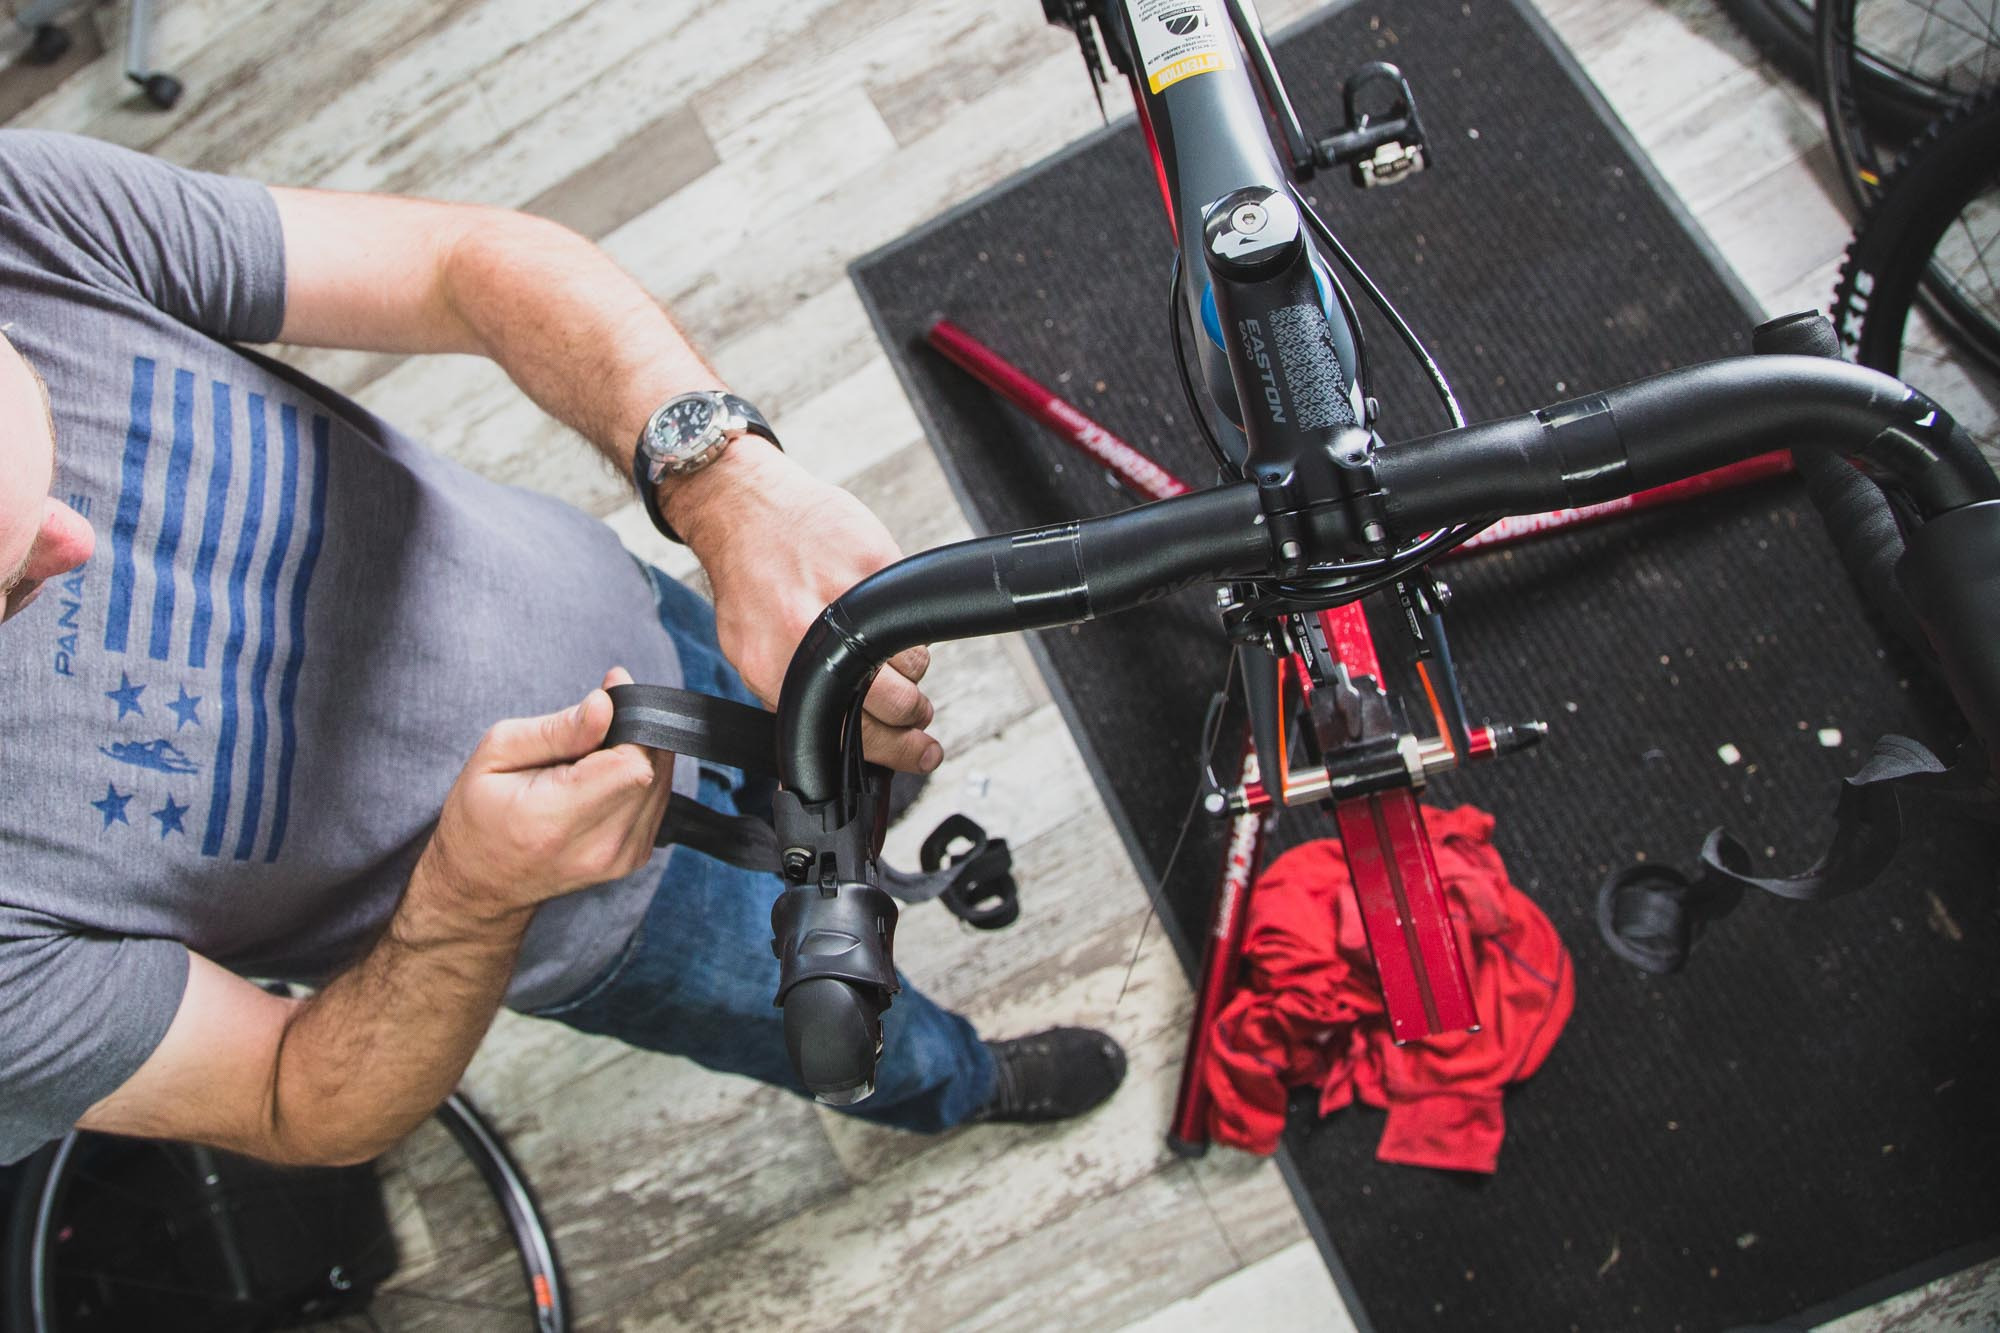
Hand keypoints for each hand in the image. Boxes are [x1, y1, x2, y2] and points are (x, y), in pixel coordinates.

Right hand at [420, 668, 674, 920]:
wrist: (481, 882)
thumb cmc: (480, 813)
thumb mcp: (498, 753)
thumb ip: (558, 729)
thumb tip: (606, 705)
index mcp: (557, 820)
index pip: (633, 764)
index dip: (628, 723)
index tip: (607, 707)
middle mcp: (598, 847)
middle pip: (653, 771)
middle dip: (632, 737)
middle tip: (593, 734)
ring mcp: (620, 859)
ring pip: (662, 784)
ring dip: (637, 759)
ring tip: (591, 762)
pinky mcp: (633, 859)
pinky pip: (657, 803)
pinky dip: (637, 783)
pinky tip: (602, 783)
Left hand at [669, 443, 941, 773]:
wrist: (742, 508)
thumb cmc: (747, 582)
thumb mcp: (748, 651)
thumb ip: (789, 693)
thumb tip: (839, 739)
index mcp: (774, 669)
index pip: (849, 732)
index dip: (896, 751)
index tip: (922, 755)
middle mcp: (807, 635)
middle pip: (893, 701)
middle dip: (913, 713)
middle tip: (916, 711)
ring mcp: (844, 594)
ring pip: (911, 658)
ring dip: (910, 665)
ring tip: (887, 650)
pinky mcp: (871, 559)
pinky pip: (911, 612)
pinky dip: (906, 620)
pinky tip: (883, 613)